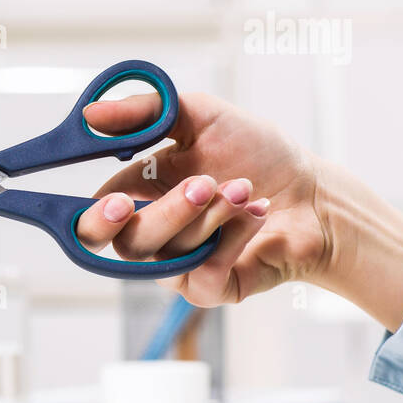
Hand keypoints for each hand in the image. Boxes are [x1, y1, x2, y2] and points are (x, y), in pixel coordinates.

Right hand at [74, 91, 326, 305]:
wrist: (314, 193)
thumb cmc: (257, 154)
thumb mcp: (199, 116)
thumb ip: (144, 113)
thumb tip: (89, 117)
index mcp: (137, 198)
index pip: (92, 219)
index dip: (98, 215)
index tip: (119, 200)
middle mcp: (152, 237)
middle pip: (126, 244)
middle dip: (163, 215)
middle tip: (201, 187)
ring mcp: (180, 266)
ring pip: (169, 254)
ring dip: (213, 215)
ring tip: (246, 187)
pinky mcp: (209, 288)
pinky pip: (204, 272)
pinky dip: (235, 236)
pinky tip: (258, 213)